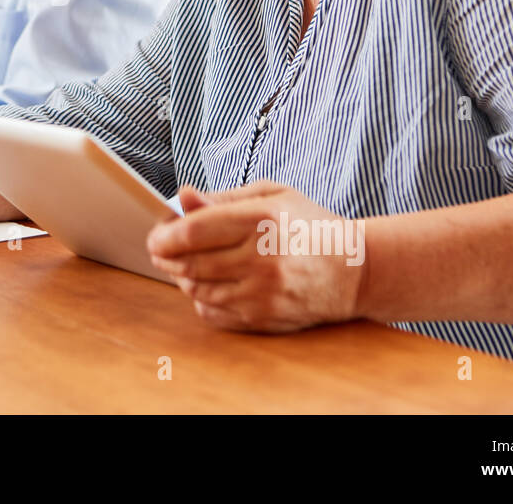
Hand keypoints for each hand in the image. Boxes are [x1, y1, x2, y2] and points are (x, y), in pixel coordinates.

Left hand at [147, 180, 366, 332]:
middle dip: (165, 256)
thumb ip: (222, 197)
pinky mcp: (264, 318)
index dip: (164, 235)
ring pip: (196, 289)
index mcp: (261, 220)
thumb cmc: (309, 225)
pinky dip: (202, 298)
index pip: (193, 232)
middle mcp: (261, 259)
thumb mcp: (271, 196)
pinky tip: (212, 283)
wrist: (356, 270)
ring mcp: (263, 293)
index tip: (156, 235)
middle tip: (160, 249)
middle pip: (189, 262)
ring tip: (188, 263)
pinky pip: (212, 312)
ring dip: (182, 276)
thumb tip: (182, 197)